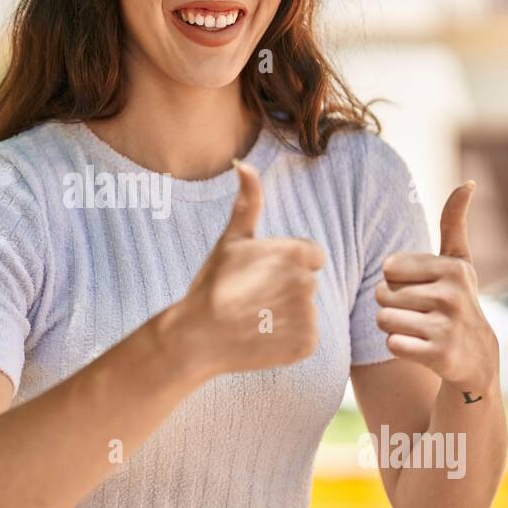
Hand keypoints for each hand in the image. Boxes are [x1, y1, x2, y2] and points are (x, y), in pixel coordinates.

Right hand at [171, 159, 325, 376]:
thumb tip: (245, 164)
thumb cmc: (213, 284)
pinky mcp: (306, 344)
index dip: (284, 266)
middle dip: (285, 290)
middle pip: (307, 283)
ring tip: (254, 318)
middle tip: (252, 298)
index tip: (258, 276)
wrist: (196, 336)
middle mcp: (306, 282)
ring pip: (306, 311)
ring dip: (286, 316)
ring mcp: (307, 315)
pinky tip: (262, 337)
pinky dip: (288, 341)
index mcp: (295, 252)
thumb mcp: (230, 239)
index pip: (310, 257)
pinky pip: (305, 338)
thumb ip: (248, 202)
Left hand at [373, 181, 499, 395]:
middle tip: (420, 313)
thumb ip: (454, 223)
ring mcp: (448, 327)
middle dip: (392, 305)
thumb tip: (467, 183)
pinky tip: (422, 347)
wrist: (477, 359)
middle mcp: (453, 295)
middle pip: (382, 294)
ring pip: (383, 319)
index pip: (388, 268)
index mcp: (453, 267)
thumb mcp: (459, 262)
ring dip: (393, 326)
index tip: (421, 288)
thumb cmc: (457, 301)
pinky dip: (400, 347)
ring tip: (420, 328)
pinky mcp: (440, 355)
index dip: (396, 281)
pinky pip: (392, 344)